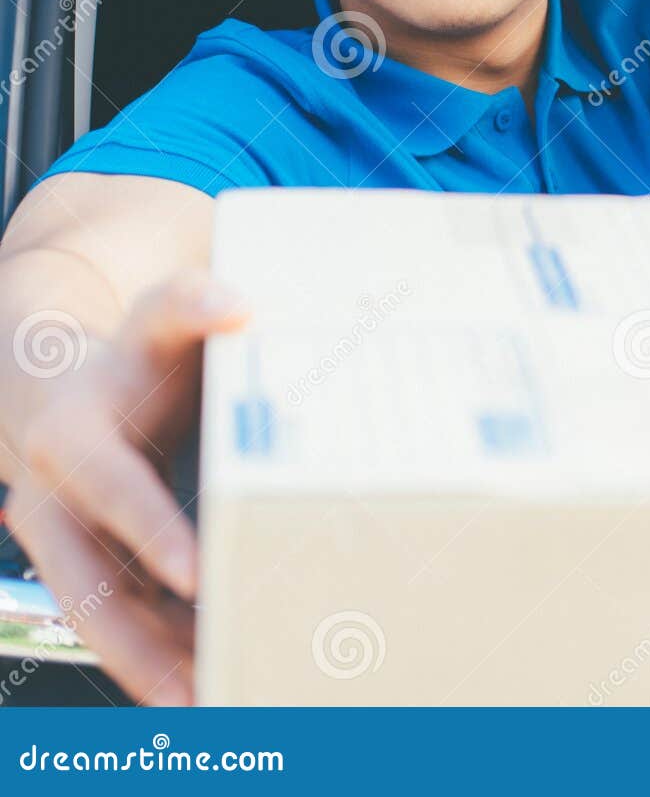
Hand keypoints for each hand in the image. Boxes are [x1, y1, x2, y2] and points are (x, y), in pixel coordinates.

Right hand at [3, 270, 248, 705]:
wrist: (74, 386)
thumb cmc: (136, 355)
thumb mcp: (158, 321)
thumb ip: (192, 305)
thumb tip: (239, 302)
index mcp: (72, 440)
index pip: (115, 492)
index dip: (153, 532)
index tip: (199, 575)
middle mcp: (54, 506)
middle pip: (93, 589)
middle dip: (144, 645)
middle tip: (205, 683)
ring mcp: (67, 550)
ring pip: (104, 624)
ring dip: (155, 670)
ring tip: (218, 704)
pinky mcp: (89, 575)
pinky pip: (121, 627)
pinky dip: (161, 660)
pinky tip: (211, 687)